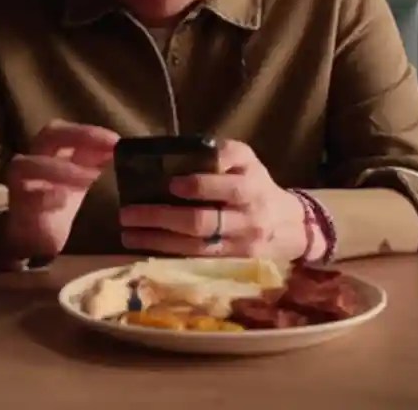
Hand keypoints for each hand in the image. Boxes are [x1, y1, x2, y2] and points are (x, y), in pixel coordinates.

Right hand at [0, 119, 118, 259]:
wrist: (31, 236)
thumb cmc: (58, 202)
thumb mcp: (83, 180)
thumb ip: (98, 163)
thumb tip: (123, 150)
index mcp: (53, 151)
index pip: (69, 131)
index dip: (91, 132)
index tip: (117, 141)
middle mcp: (35, 159)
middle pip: (50, 134)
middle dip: (79, 137)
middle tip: (107, 148)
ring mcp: (21, 182)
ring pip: (30, 164)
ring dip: (61, 168)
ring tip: (89, 176)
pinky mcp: (17, 208)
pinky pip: (25, 197)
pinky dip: (44, 197)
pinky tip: (62, 200)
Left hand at [119, 139, 308, 258]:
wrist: (289, 226)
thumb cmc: (256, 184)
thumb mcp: (247, 160)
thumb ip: (221, 153)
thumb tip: (179, 151)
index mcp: (252, 187)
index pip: (228, 188)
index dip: (199, 186)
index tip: (170, 183)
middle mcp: (248, 219)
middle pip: (203, 222)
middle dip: (162, 217)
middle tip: (128, 212)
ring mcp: (240, 246)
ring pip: (195, 246)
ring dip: (157, 240)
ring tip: (127, 233)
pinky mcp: (232, 265)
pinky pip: (196, 260)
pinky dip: (169, 253)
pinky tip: (145, 247)